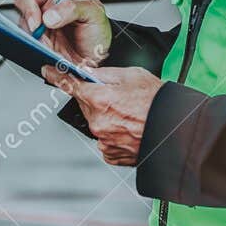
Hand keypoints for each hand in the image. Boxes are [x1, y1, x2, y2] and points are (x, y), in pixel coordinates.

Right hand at [11, 0, 111, 69]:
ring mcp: (40, 33)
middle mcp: (43, 14)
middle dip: (30, 30)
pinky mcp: (40, 48)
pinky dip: (38, 53)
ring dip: (36, 44)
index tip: (38, 23)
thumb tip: (48, 16)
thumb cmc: (98, 30)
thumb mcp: (94, 13)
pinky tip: (51, 55)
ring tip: (53, 49)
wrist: (101, 57)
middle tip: (41, 40)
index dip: (29, 8)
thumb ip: (73, 7)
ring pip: (24, 35)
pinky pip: (30, 50)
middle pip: (21, 17)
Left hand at [42, 65, 162, 165]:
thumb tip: (87, 72)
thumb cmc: (160, 103)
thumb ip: (104, 74)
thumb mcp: (132, 75)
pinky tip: (129, 128)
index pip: (69, 85)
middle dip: (95, 98)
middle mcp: (97, 123)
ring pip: (95, 122)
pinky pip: (104, 139)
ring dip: (105, 116)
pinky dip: (112, 133)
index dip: (56, 76)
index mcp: (100, 99)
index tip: (47, 71)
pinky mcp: (111, 155)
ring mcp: (103, 141)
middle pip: (85, 104)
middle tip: (118, 97)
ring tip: (129, 114)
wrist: (177, 132)